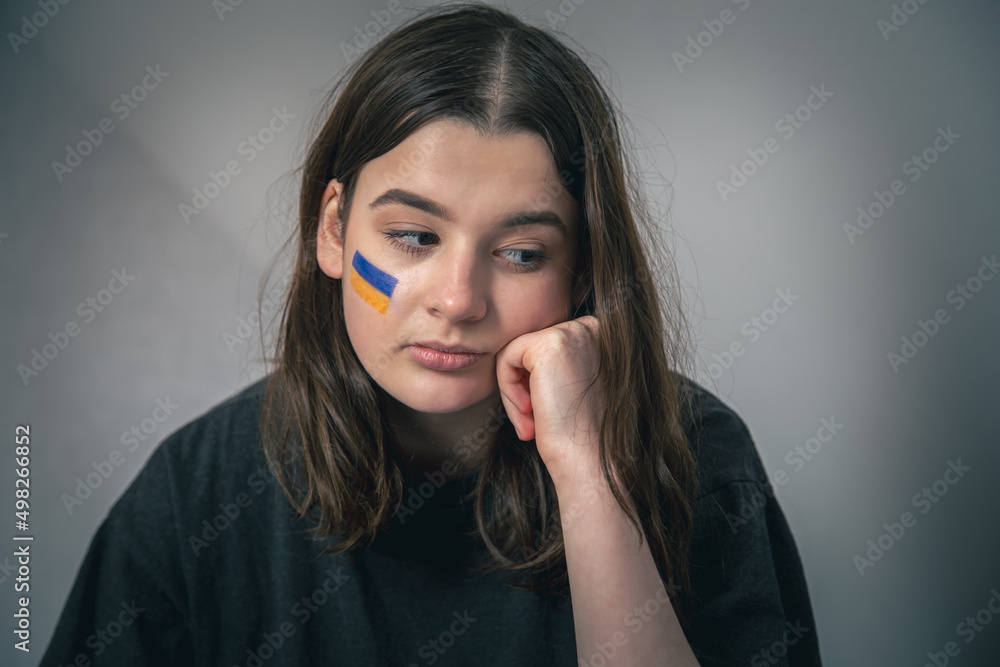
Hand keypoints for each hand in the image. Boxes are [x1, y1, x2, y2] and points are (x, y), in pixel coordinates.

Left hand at [495, 315, 605, 478]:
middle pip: (530, 347)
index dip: (537, 381)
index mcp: (600, 335)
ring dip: (514, 391)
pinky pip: (506, 358)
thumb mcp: (570, 385)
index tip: (542, 412)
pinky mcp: (547, 345)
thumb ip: (555, 362)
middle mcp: (589, 327)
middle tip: (531, 422)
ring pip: (516, 352)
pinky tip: (527, 414)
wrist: (590, 457)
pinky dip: (507, 388)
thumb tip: (518, 352)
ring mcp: (570, 333)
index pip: (546, 346)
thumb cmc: (580, 432)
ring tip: (529, 422)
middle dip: (524, 386)